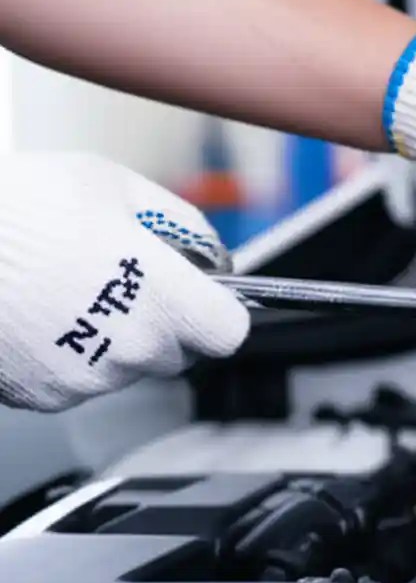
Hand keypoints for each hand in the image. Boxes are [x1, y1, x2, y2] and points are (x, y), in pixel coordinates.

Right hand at [0, 153, 248, 411]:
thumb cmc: (17, 208)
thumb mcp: (115, 185)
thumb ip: (181, 223)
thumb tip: (209, 251)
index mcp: (162, 298)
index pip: (228, 331)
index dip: (218, 311)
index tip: (203, 296)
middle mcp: (132, 348)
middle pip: (178, 351)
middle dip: (163, 320)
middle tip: (121, 278)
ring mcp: (86, 379)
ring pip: (126, 367)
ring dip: (113, 338)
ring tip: (67, 289)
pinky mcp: (44, 397)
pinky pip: (76, 380)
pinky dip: (66, 355)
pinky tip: (39, 315)